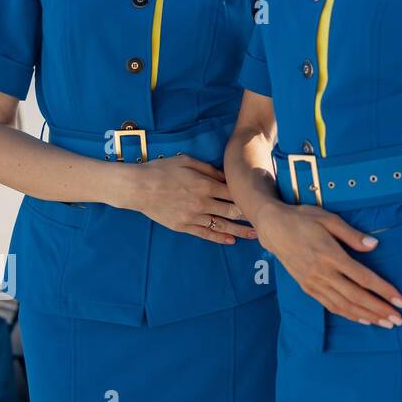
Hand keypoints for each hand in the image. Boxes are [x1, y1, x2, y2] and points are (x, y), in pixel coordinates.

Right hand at [127, 155, 251, 243]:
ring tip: (255, 234)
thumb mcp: (187, 161)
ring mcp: (193, 217)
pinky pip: (205, 234)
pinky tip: (231, 240)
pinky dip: (219, 237)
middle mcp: (202, 203)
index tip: (260, 199)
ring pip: (222, 225)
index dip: (248, 196)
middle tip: (264, 218)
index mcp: (205, 185)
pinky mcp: (183, 226)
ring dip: (240, 230)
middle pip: (232, 210)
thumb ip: (209, 169)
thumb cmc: (161, 169)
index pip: (234, 192)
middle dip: (249, 215)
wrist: (137, 187)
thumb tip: (225, 175)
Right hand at [251, 200, 401, 326]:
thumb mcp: (329, 219)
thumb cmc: (304, 219)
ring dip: (366, 316)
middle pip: (356, 296)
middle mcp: (322, 273)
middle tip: (398, 319)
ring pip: (343, 305)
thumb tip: (375, 245)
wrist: (274, 228)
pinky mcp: (307, 288)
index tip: (400, 299)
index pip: (363, 277)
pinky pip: (330, 305)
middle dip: (379, 309)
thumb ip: (352, 235)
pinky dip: (348, 314)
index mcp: (330, 255)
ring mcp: (313, 283)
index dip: (383, 290)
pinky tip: (362, 319)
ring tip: (385, 323)